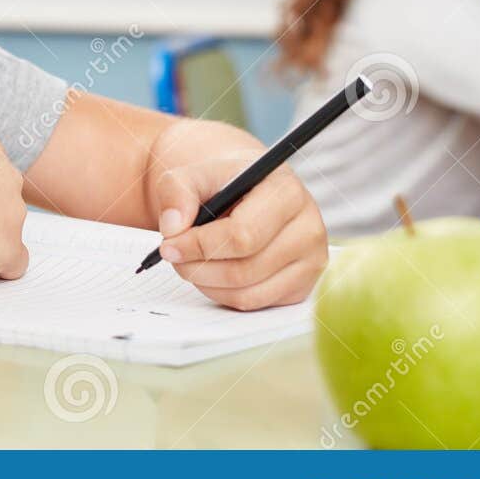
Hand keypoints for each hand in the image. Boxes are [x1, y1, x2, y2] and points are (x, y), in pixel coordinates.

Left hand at [148, 128, 327, 309]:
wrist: (247, 191)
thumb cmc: (223, 183)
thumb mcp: (193, 174)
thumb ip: (177, 191)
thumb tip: (173, 228)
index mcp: (287, 193)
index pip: (243, 235)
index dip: (200, 246)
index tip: (169, 245)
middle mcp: (308, 228)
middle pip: (244, 269)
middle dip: (198, 267)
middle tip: (172, 257)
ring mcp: (310, 262)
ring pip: (248, 293)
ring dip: (207, 284)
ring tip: (189, 263)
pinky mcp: (302, 287)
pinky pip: (255, 304)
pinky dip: (223, 295)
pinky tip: (211, 273)